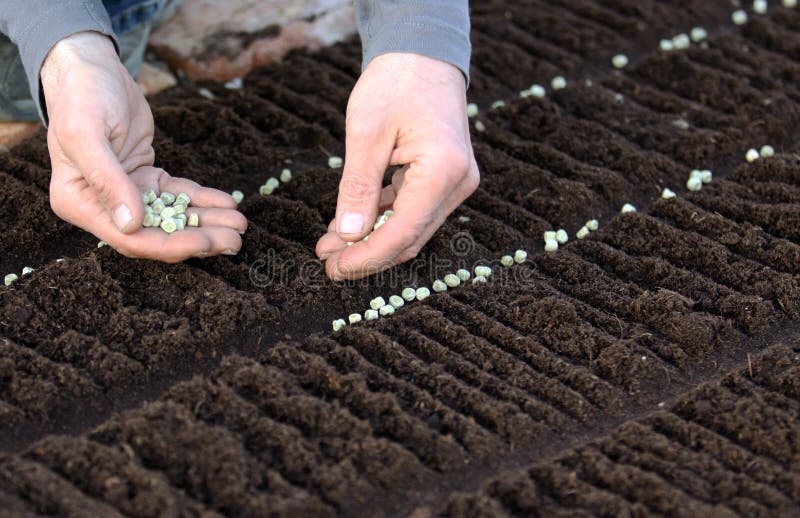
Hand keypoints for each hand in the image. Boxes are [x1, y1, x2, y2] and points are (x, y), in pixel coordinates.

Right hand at [41, 31, 245, 261]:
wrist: (90, 67)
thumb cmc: (82, 97)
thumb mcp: (87, 134)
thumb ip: (107, 180)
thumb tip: (130, 224)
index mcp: (79, 203)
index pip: (129, 239)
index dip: (169, 245)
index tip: (204, 243)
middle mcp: (103, 205)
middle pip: (156, 234)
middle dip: (198, 239)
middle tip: (236, 240)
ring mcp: (127, 192)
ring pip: (172, 217)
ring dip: (207, 222)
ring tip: (240, 223)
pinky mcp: (147, 177)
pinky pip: (179, 195)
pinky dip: (203, 199)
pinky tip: (228, 202)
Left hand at [315, 53, 478, 279]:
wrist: (423, 53)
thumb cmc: (394, 83)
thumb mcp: (366, 133)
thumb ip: (358, 188)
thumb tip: (348, 237)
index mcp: (442, 171)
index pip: (402, 233)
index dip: (366, 257)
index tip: (333, 267)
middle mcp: (458, 183)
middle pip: (410, 237)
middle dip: (367, 254)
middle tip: (327, 261)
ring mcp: (457, 182)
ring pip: (413, 228)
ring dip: (374, 240)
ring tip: (333, 244)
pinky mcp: (448, 179)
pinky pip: (416, 211)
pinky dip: (385, 220)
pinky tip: (354, 223)